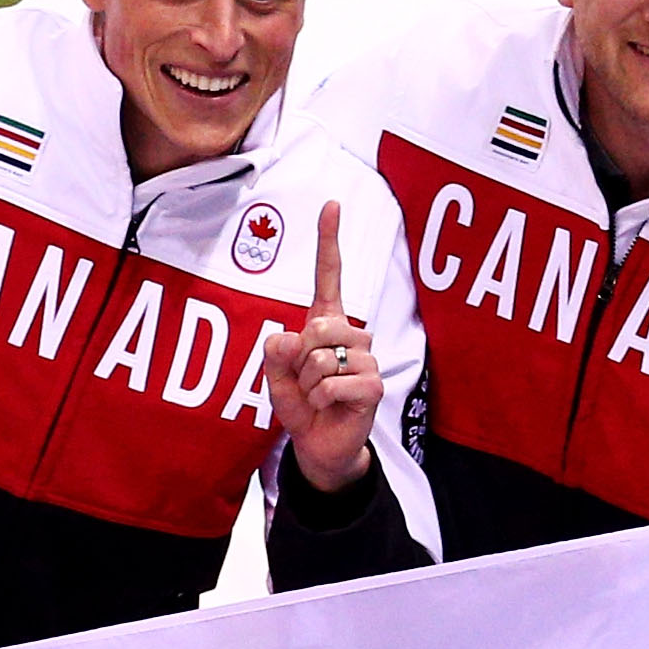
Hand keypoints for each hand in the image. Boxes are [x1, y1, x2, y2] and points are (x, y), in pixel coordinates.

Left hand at [259, 199, 381, 491]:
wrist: (319, 444)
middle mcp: (351, 334)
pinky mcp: (373, 384)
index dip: (329, 240)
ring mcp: (366, 358)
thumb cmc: (301, 403)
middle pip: (319, 326)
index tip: (331, 204)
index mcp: (326, 323)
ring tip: (318, 397)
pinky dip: (321, 400)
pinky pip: (335, 384)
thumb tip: (294, 338)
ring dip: (309, 385)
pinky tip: (328, 407)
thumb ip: (276, 352)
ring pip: (324, 360)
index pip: (329, 276)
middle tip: (306, 381)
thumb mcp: (275, 374)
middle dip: (300, 360)